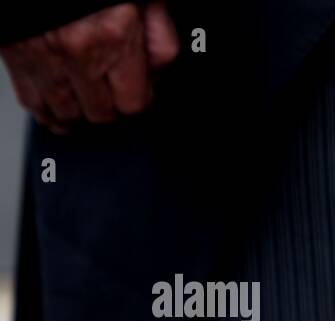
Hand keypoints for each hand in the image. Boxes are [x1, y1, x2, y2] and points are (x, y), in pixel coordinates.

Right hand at [0, 2, 179, 133]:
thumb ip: (158, 36)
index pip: (134, 102)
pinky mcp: (14, 52)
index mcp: (114, 33)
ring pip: (65, 112)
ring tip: (85, 98)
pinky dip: (45, 108)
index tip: (136, 88)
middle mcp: (76, 47)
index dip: (138, 96)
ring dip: (77, 109)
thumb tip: (159, 69)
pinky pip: (30, 100)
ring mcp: (41, 52)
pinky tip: (56, 107)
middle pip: (100, 113)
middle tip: (110, 89)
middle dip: (109, 104)